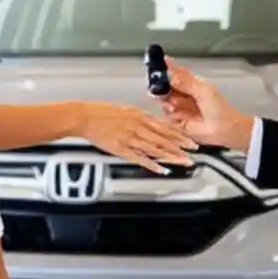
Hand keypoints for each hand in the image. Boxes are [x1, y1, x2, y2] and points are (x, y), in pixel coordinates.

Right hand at [75, 102, 197, 173]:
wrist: (84, 117)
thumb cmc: (100, 112)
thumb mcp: (123, 110)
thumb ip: (138, 117)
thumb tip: (148, 122)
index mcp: (139, 116)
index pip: (164, 127)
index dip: (179, 135)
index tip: (190, 141)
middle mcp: (138, 127)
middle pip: (163, 138)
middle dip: (180, 146)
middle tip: (193, 153)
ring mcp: (130, 138)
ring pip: (155, 148)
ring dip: (170, 156)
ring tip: (183, 162)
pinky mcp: (121, 148)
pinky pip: (139, 157)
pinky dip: (151, 164)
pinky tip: (160, 169)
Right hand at [158, 58, 254, 150]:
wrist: (223, 129)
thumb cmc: (220, 109)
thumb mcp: (203, 90)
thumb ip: (186, 82)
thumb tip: (172, 75)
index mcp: (191, 83)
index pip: (176, 72)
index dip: (166, 67)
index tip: (159, 62)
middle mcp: (183, 94)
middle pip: (166, 85)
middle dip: (161, 85)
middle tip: (158, 85)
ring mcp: (179, 107)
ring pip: (164, 99)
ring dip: (167, 100)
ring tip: (174, 102)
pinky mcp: (177, 120)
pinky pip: (167, 114)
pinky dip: (170, 112)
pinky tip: (176, 112)